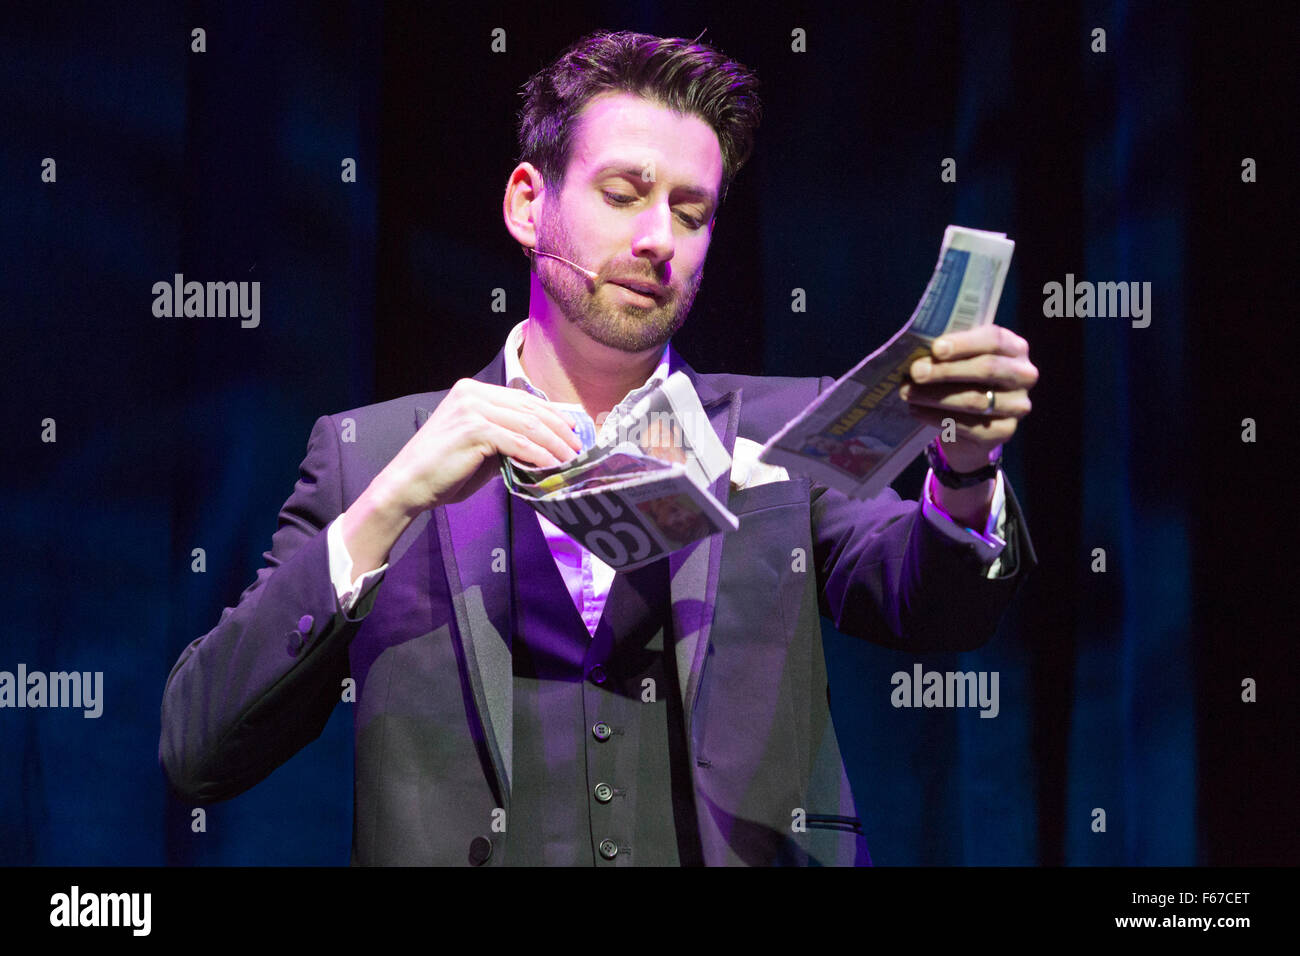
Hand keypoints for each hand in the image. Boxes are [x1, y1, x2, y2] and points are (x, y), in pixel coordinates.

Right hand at [374, 379, 582, 514]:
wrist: (408, 486)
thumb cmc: (443, 472)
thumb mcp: (481, 448)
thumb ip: (508, 439)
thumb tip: (547, 444)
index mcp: (473, 392)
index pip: (524, 400)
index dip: (553, 416)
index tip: (573, 433)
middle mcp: (473, 393)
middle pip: (531, 410)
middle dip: (560, 431)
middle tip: (579, 449)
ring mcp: (473, 408)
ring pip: (529, 425)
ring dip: (555, 446)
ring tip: (571, 461)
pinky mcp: (474, 428)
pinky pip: (519, 442)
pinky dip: (540, 456)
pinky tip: (552, 467)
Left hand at [900, 325, 1037, 471]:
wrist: (970, 424)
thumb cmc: (962, 380)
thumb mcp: (961, 360)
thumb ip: (948, 353)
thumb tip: (918, 355)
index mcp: (1015, 348)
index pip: (994, 339)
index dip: (964, 343)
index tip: (935, 348)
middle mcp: (1023, 375)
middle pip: (987, 369)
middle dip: (946, 370)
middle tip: (916, 372)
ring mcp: (1018, 405)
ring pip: (975, 400)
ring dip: (935, 396)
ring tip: (908, 393)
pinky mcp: (1005, 431)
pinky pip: (968, 425)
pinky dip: (937, 417)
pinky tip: (916, 411)